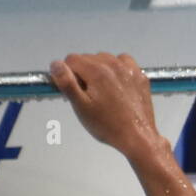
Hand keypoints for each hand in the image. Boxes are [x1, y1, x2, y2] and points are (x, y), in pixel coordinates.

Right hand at [48, 52, 162, 158]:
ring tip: (103, 93)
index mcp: (96, 70)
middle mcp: (113, 63)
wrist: (137, 137)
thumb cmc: (106, 125)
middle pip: (88, 58)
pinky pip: (123, 62)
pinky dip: (117, 70)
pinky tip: (117, 86)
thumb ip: (66, 83)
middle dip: (83, 73)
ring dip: (100, 70)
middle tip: (88, 96)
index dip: (68, 75)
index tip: (74, 91)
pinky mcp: (140, 75)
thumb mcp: (81, 107)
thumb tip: (55, 64)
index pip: (71, 59)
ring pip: (105, 59)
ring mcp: (129, 68)